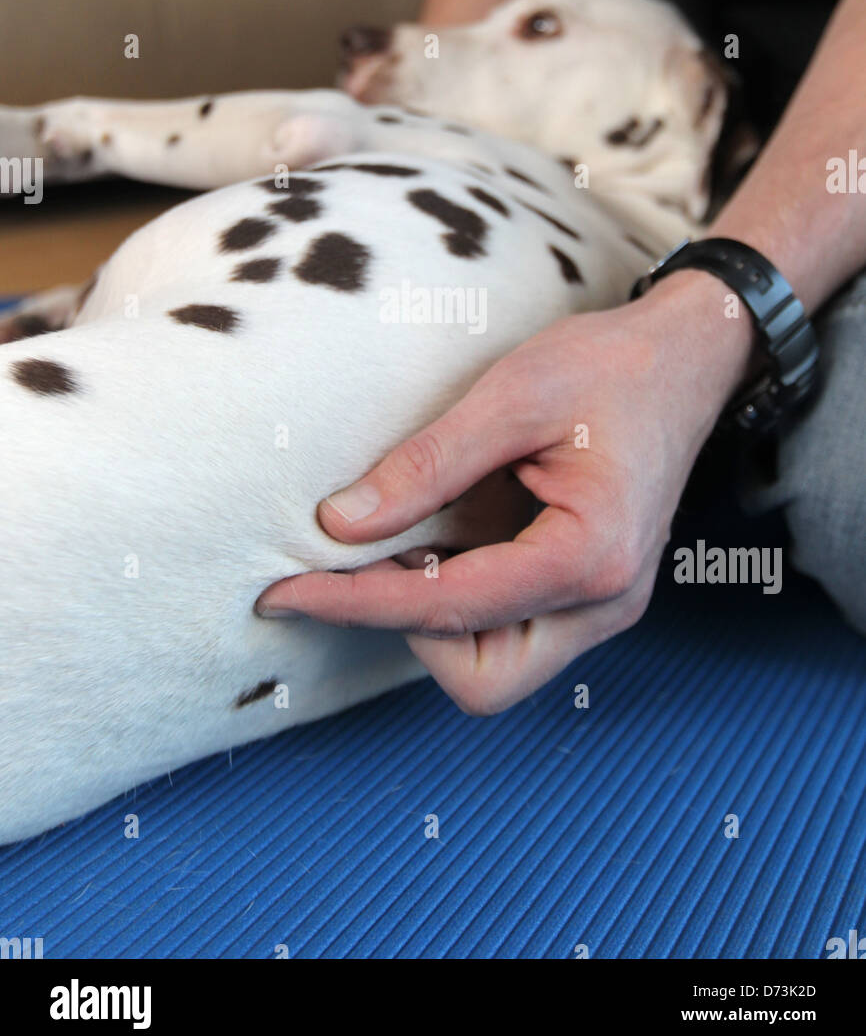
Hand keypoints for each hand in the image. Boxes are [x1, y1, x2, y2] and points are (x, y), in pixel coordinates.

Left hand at [257, 271, 754, 713]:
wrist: (689, 356)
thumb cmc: (610, 366)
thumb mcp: (512, 396)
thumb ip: (427, 466)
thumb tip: (341, 524)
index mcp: (591, 557)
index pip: (449, 609)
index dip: (356, 602)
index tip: (285, 591)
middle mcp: (606, 603)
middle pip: (482, 679)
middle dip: (410, 632)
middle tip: (363, 564)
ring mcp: (604, 605)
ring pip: (496, 666)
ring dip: (435, 621)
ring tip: (406, 545)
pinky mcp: (591, 592)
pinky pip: (512, 629)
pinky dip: (461, 603)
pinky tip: (439, 543)